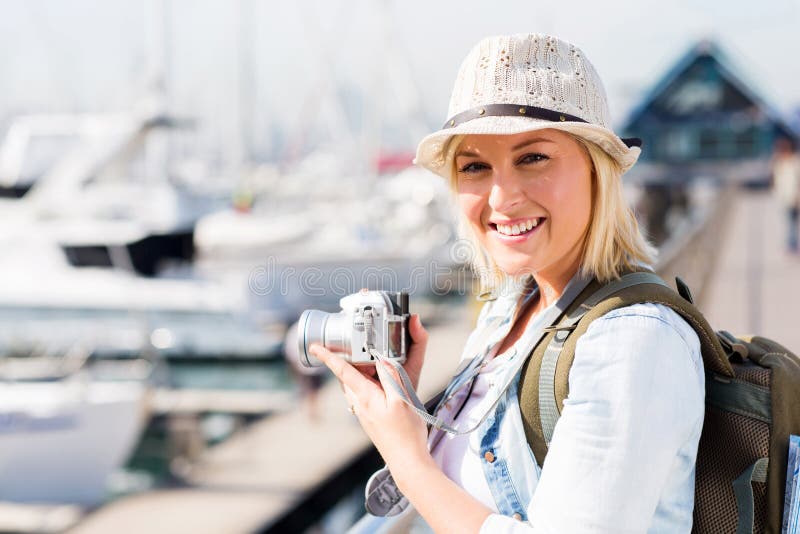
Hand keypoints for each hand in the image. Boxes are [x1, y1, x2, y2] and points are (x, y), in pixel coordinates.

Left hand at [309, 328, 430, 473]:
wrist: (407, 462)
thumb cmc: (406, 433)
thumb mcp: (402, 400)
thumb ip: (391, 377)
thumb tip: (382, 359)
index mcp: (366, 397)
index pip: (342, 372)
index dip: (328, 357)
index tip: (315, 347)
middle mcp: (360, 405)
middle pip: (346, 377)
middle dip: (346, 361)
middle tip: (355, 348)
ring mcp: (363, 414)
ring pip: (353, 386)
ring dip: (357, 373)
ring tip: (371, 364)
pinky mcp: (369, 420)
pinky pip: (361, 396)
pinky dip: (365, 384)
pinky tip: (380, 385)